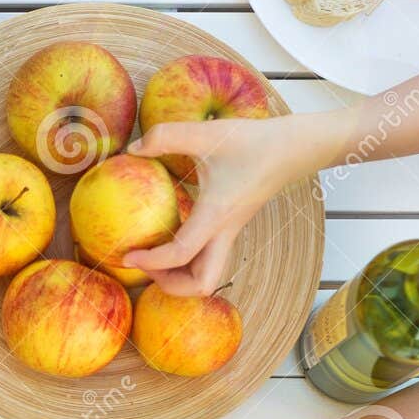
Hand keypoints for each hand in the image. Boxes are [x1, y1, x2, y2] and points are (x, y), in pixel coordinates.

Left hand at [124, 114, 324, 295]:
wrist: (292, 148)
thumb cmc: (253, 141)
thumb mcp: (207, 133)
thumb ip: (167, 136)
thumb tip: (132, 149)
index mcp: (216, 215)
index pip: (181, 254)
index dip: (152, 262)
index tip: (127, 255)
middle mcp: (224, 232)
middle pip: (202, 284)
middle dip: (170, 285)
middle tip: (144, 264)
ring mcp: (229, 233)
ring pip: (208, 276)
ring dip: (180, 277)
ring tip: (153, 256)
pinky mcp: (230, 228)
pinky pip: (208, 258)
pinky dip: (187, 261)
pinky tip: (169, 236)